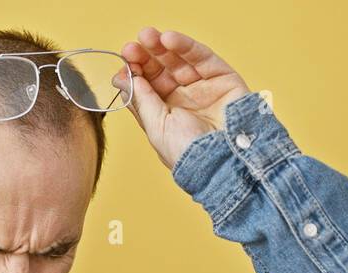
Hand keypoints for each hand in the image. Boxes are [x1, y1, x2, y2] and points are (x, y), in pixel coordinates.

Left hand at [111, 27, 250, 169]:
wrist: (224, 160)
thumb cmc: (189, 153)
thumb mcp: (156, 126)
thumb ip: (141, 100)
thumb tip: (122, 78)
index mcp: (165, 114)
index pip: (147, 87)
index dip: (135, 72)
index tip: (124, 62)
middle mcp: (184, 99)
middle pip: (161, 71)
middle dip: (145, 57)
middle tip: (131, 47)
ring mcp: (203, 87)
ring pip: (179, 60)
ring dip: (161, 47)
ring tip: (147, 36)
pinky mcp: (222, 77)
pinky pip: (202, 57)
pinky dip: (185, 46)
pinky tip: (168, 39)